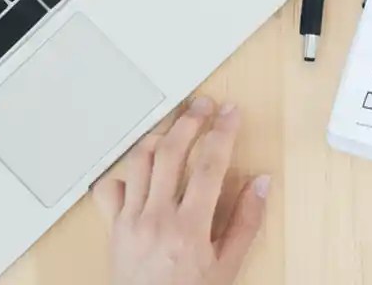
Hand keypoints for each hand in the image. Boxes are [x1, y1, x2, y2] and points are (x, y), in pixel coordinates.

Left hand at [93, 96, 269, 284]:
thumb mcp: (228, 266)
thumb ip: (246, 222)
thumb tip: (260, 183)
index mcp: (189, 228)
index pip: (209, 166)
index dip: (223, 133)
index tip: (231, 114)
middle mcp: (156, 218)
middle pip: (172, 152)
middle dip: (190, 121)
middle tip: (203, 105)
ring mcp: (131, 220)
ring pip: (140, 162)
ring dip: (160, 137)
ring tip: (176, 125)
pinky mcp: (114, 227)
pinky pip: (111, 188)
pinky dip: (124, 172)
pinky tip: (140, 166)